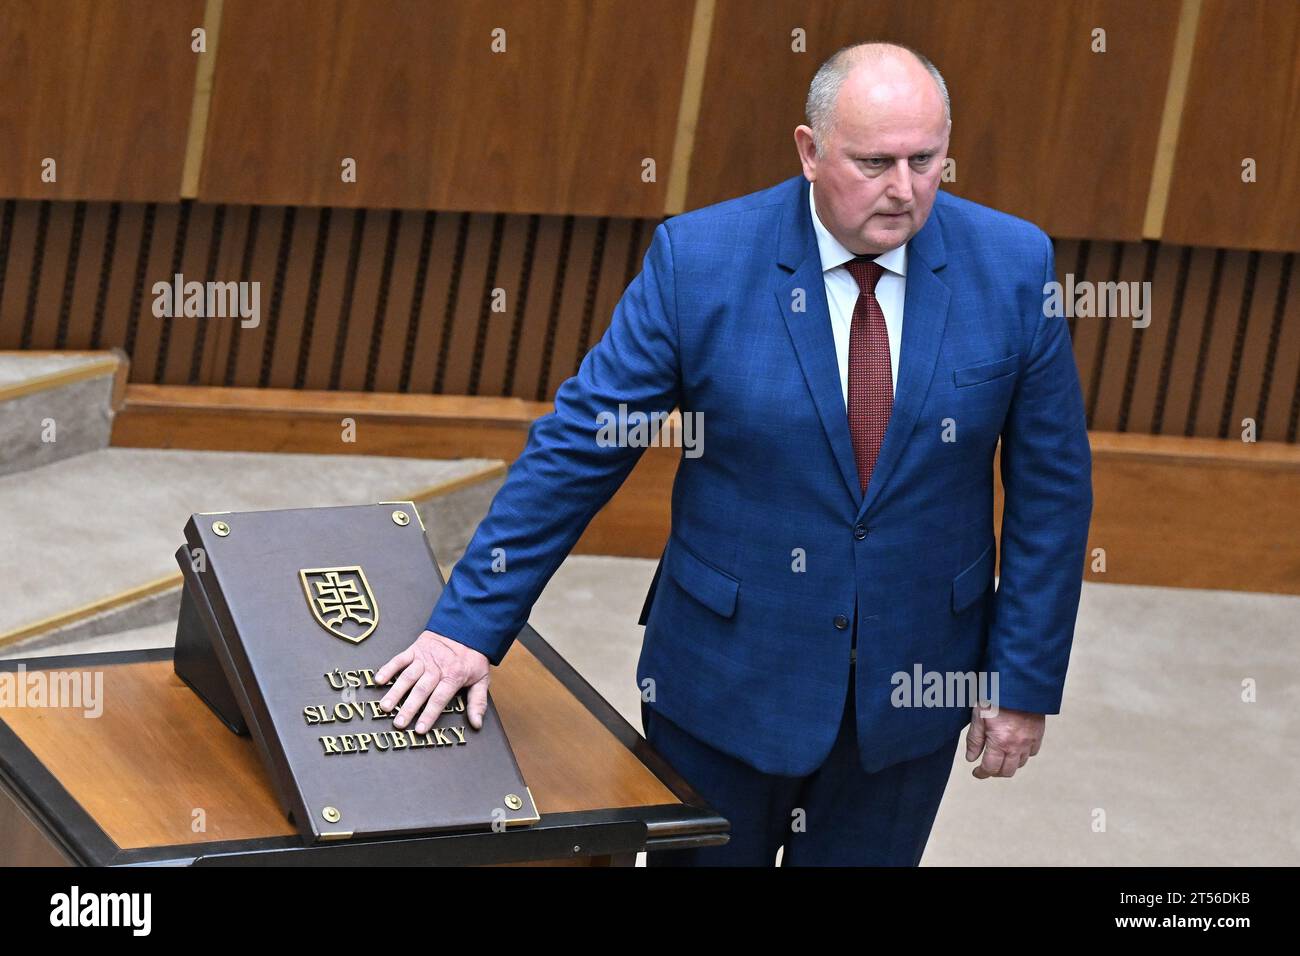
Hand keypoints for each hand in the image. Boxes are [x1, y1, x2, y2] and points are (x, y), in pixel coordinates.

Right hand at [374, 630, 489, 733]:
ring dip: (395, 692)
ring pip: (408, 677)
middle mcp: (437, 668)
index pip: (439, 698)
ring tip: (385, 707)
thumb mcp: (482, 679)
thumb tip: (476, 724)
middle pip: (421, 690)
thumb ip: (478, 702)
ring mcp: (424, 658)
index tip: (420, 729)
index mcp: (453, 676)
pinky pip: (399, 659)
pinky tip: (379, 680)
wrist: (466, 629)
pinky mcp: (414, 650)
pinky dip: (388, 668)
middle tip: (398, 724)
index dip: (429, 714)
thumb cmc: (472, 658)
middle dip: (409, 708)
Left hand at [964, 702, 1043, 778]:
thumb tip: (971, 758)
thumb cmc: (996, 696)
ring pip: (1020, 764)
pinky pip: (1032, 753)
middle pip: (1007, 771)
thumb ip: (974, 740)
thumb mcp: (978, 716)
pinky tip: (1015, 747)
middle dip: (995, 772)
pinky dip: (1023, 754)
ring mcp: (1029, 742)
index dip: (981, 773)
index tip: (976, 772)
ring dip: (1009, 764)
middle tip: (987, 766)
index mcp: (1000, 742)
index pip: (990, 768)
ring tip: (1000, 756)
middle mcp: (1017, 746)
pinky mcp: (1038, 735)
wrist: (1019, 684)